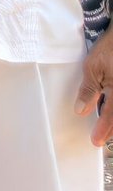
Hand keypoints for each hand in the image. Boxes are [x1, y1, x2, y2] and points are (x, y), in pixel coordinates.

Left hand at [74, 29, 112, 145]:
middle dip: (112, 130)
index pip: (111, 116)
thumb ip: (89, 91)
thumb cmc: (109, 49)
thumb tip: (81, 111)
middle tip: (102, 139)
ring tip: (107, 130)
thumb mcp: (92, 68)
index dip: (103, 130)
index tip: (95, 142)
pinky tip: (110, 112)